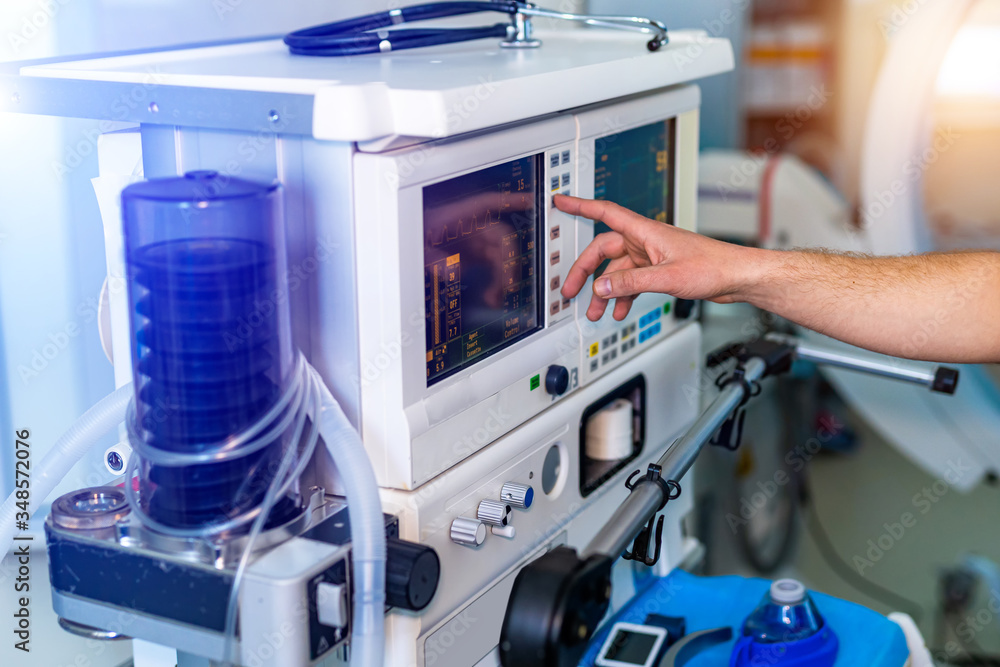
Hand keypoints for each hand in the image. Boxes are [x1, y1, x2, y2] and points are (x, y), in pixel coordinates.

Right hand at [555, 195, 759, 321]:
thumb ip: (631, 282)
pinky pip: (632, 281)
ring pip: (617, 270)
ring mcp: (652, 256)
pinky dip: (623, 295)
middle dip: (585, 271)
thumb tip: (602, 286)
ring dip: (605, 290)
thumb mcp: (667, 277)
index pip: (605, 212)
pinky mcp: (660, 270)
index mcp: (646, 232)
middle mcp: (646, 241)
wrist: (737, 277)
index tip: (561, 201)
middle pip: (603, 250)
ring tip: (596, 311)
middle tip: (570, 291)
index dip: (580, 206)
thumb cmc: (713, 267)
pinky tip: (620, 310)